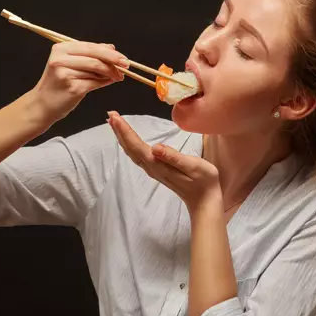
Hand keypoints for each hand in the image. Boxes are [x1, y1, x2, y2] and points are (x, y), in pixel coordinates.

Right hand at [31, 41, 130, 123]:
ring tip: (117, 77)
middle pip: (95, 56)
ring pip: (96, 69)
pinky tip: (109, 82)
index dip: (109, 52)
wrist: (42, 105)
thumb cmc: (58, 85)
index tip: (122, 57)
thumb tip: (111, 48)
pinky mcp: (72, 87)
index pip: (90, 46)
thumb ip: (89, 56)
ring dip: (111, 73)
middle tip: (126, 66)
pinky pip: (95, 82)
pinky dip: (104, 82)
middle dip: (114, 60)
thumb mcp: (70, 65)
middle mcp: (61, 58)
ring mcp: (65, 73)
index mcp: (61, 49)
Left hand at [107, 111, 222, 214]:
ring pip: (132, 151)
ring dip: (123, 137)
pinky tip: (129, 139)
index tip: (115, 117)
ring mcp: (153, 170)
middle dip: (119, 131)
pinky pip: (137, 154)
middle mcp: (151, 167)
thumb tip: (155, 147)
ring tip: (115, 123)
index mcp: (158, 164)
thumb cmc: (203, 181)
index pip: (137, 145)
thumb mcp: (193, 166)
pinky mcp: (156, 169)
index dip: (125, 131)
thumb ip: (174, 157)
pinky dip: (130, 143)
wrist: (204, 201)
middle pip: (130, 148)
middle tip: (110, 114)